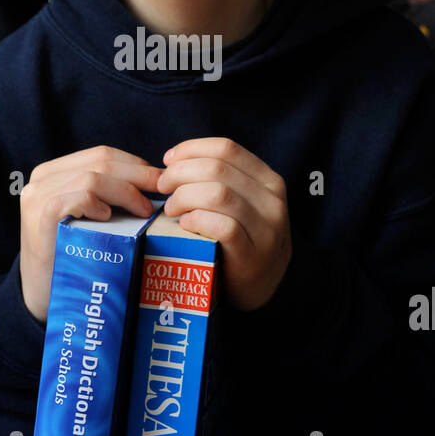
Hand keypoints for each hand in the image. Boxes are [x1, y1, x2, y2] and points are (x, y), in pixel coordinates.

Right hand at [18, 146, 163, 323]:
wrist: (40, 291)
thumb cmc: (71, 254)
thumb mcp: (84, 216)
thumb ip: (105, 195)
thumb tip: (154, 183)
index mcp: (54, 172)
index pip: (102, 154)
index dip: (135, 163)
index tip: (159, 180)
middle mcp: (42, 179)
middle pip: (101, 162)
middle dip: (138, 175)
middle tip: (162, 191)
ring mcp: (38, 197)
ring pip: (92, 177)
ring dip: (125, 192)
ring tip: (142, 211)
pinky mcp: (40, 217)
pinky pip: (76, 198)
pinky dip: (97, 204)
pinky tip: (108, 218)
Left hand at [157, 137, 290, 310]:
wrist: (266, 287)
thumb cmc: (244, 239)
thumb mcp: (245, 203)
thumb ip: (221, 181)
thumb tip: (173, 162)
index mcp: (269, 181)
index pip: (227, 148)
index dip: (191, 149)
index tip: (168, 160)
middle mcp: (272, 201)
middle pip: (217, 169)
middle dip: (180, 173)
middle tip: (163, 187)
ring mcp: (265, 229)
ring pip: (218, 194)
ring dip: (184, 197)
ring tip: (171, 209)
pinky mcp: (252, 255)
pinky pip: (221, 227)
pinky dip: (196, 221)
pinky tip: (184, 225)